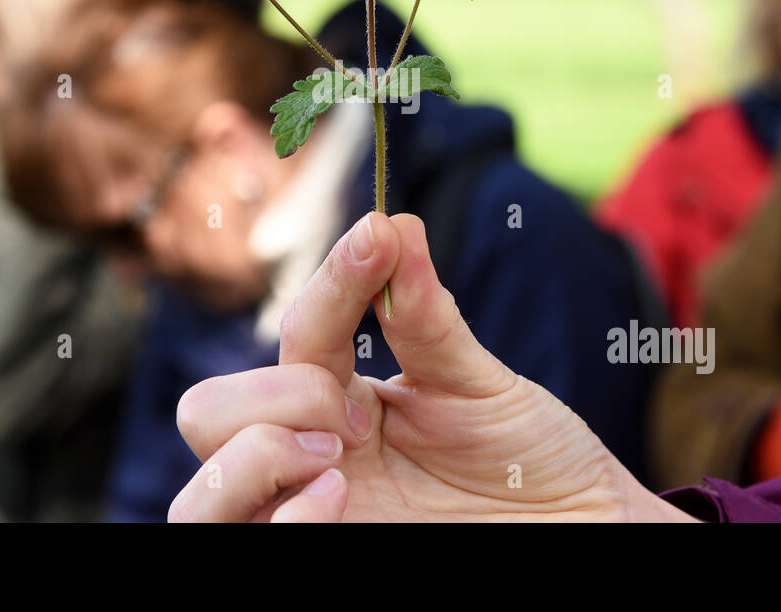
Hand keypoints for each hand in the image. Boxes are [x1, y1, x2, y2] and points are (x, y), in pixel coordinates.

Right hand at [170, 212, 693, 521]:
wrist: (583, 528)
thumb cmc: (533, 459)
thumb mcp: (479, 382)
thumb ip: (425, 313)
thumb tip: (392, 222)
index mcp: (341, 400)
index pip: (296, 335)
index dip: (329, 285)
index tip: (377, 240)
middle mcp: (310, 459)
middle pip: (206, 413)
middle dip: (269, 395)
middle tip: (346, 412)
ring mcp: (311, 516)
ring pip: (197, 497)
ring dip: (252, 458)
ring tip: (332, 456)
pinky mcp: (329, 556)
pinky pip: (243, 546)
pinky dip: (280, 517)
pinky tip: (339, 497)